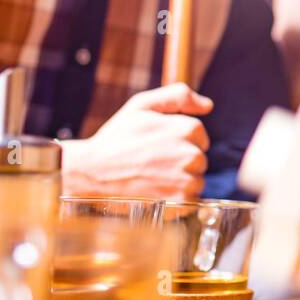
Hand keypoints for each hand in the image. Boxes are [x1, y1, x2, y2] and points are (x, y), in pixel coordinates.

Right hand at [59, 83, 211, 200]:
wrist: (91, 172)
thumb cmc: (117, 138)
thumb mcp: (142, 105)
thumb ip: (178, 96)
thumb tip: (208, 105)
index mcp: (186, 129)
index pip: (198, 135)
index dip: (178, 139)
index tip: (157, 144)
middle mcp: (190, 155)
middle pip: (199, 158)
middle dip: (180, 159)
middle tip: (151, 161)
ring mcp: (186, 181)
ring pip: (196, 180)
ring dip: (179, 180)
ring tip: (151, 177)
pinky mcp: (179, 203)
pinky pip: (189, 200)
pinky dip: (174, 198)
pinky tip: (153, 191)